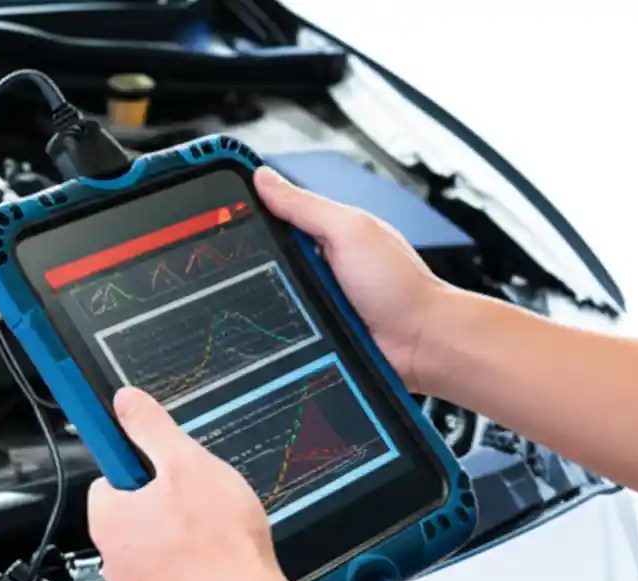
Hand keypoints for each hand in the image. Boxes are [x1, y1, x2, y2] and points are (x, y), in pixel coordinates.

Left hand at [87, 386, 309, 580]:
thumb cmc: (220, 545)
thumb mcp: (188, 464)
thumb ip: (152, 428)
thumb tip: (126, 403)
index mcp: (109, 518)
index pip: (108, 478)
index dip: (140, 466)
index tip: (159, 464)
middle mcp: (113, 559)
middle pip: (132, 514)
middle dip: (165, 504)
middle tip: (200, 501)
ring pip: (154, 549)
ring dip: (179, 539)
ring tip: (215, 535)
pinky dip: (192, 573)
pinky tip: (219, 566)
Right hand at [254, 166, 456, 393]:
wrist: (421, 344)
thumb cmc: (399, 286)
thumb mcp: (349, 231)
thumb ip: (305, 206)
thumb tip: (264, 178)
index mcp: (328, 232)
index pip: (275, 214)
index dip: (249, 210)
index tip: (216, 208)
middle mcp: (320, 263)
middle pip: (267, 256)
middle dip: (252, 261)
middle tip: (239, 262)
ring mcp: (315, 297)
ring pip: (268, 292)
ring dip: (265, 297)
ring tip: (267, 298)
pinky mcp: (312, 329)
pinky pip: (281, 323)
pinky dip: (275, 325)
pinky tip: (272, 325)